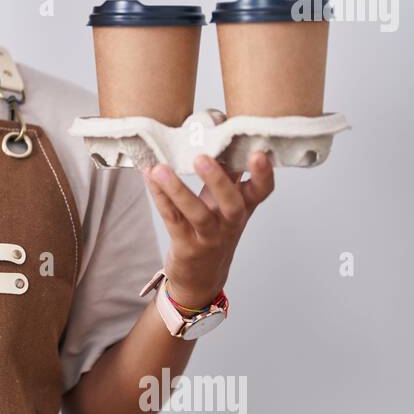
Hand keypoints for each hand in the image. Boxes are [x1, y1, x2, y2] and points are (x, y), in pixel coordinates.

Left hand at [140, 150, 275, 308]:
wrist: (201, 279)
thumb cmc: (214, 231)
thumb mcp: (226, 204)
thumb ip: (227, 174)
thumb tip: (222, 135)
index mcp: (243, 208)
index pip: (261, 191)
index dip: (264, 174)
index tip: (260, 151)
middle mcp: (230, 224)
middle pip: (232, 204)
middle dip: (219, 180)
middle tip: (203, 157)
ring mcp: (208, 237)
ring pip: (197, 214)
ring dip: (179, 190)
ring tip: (161, 169)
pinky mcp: (186, 246)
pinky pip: (172, 219)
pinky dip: (160, 197)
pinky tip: (149, 178)